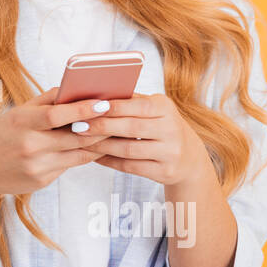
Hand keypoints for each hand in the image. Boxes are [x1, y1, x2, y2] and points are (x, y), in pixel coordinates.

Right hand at [0, 87, 114, 197]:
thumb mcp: (16, 114)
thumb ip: (44, 101)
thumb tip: (73, 88)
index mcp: (21, 123)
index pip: (58, 115)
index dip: (83, 110)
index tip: (104, 103)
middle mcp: (29, 146)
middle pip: (75, 136)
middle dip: (100, 127)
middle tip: (120, 118)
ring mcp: (36, 166)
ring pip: (77, 153)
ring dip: (96, 143)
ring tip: (112, 132)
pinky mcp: (41, 181)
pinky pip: (68, 165)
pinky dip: (79, 155)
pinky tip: (89, 147)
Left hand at [73, 92, 214, 186]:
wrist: (189, 158)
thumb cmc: (162, 126)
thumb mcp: (155, 110)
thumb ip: (129, 102)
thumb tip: (95, 95)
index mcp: (166, 107)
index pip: (135, 105)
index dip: (110, 107)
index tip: (86, 107)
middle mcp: (171, 129)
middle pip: (130, 127)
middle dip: (101, 126)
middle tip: (77, 125)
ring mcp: (170, 152)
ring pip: (128, 149)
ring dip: (101, 145)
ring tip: (82, 141)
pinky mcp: (165, 172)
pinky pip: (130, 167)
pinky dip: (109, 161)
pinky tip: (95, 156)